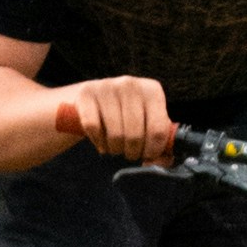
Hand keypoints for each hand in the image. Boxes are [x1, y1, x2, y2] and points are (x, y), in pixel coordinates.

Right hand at [55, 75, 176, 165]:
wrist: (91, 98)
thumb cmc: (124, 114)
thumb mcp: (146, 122)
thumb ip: (160, 143)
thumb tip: (160, 162)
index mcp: (152, 91)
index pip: (158, 130)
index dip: (153, 150)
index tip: (147, 155)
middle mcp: (131, 84)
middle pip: (136, 135)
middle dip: (132, 152)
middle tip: (129, 153)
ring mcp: (107, 87)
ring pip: (115, 134)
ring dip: (115, 149)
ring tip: (115, 147)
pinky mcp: (86, 93)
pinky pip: (93, 128)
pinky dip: (97, 141)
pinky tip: (100, 140)